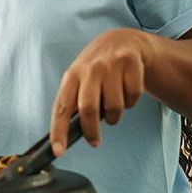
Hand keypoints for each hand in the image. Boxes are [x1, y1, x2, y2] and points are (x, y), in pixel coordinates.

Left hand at [49, 28, 152, 155]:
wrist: (122, 41)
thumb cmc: (97, 69)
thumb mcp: (81, 79)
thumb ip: (75, 103)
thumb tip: (67, 135)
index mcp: (72, 76)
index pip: (61, 107)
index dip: (58, 130)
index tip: (58, 151)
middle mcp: (89, 69)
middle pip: (88, 109)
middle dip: (91, 131)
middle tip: (94, 141)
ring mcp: (110, 64)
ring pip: (114, 107)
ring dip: (115, 115)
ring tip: (112, 105)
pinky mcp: (130, 62)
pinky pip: (133, 97)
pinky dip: (131, 101)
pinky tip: (126, 90)